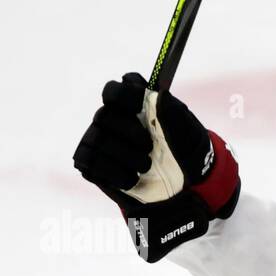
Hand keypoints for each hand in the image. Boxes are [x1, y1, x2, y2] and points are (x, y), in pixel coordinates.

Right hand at [71, 72, 238, 261]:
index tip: (138, 106)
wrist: (182, 185)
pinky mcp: (93, 163)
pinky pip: (89, 162)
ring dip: (125, 156)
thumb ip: (172, 110)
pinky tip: (133, 179)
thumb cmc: (183, 150)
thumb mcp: (186, 130)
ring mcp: (100, 140)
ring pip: (96, 139)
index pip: (115, 90)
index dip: (122, 96)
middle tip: (149, 146)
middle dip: (129, 133)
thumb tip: (159, 94)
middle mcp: (113, 118)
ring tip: (146, 166)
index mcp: (134, 104)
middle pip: (103, 115)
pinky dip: (114, 173)